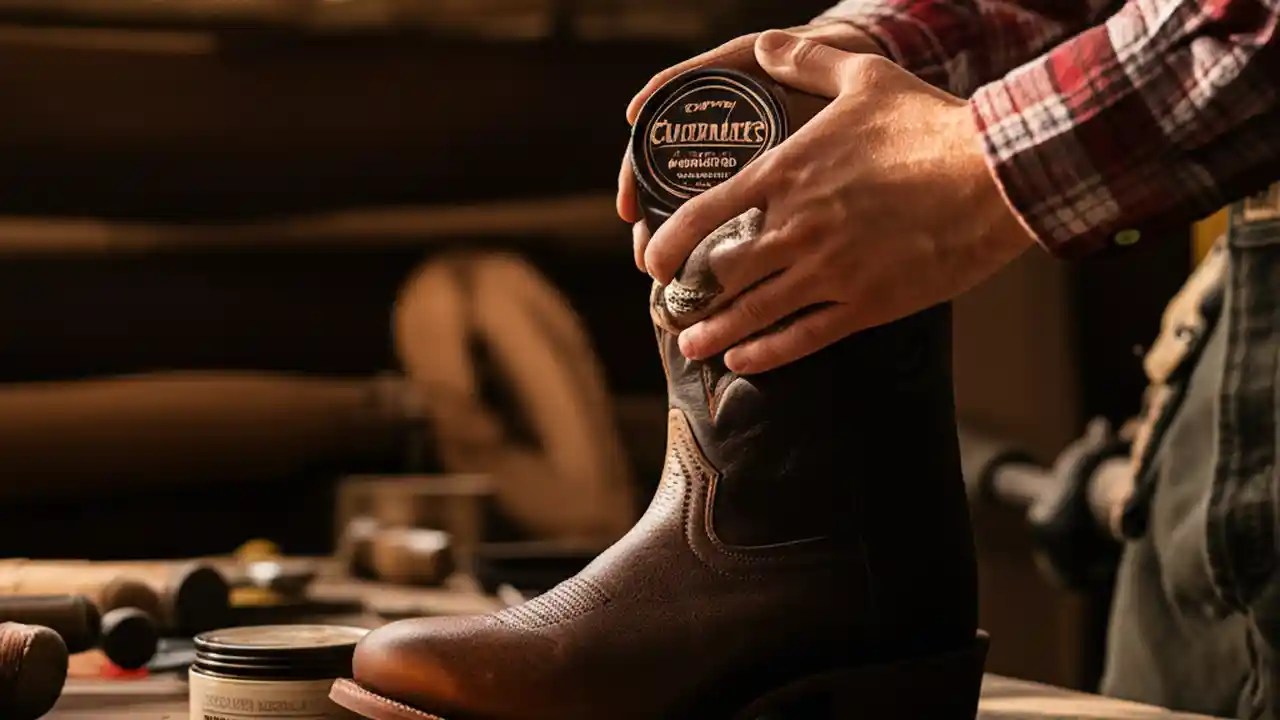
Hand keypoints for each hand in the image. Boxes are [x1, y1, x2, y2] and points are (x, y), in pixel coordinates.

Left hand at [646, 31, 1036, 374]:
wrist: (997, 173)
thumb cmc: (931, 125)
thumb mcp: (865, 76)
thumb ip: (808, 60)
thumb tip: (767, 45)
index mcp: (787, 173)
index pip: (703, 214)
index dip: (667, 244)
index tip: (652, 260)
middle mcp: (797, 226)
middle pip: (719, 273)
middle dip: (687, 296)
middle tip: (670, 308)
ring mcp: (830, 270)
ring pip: (752, 313)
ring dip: (713, 332)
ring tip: (691, 344)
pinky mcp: (867, 303)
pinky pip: (802, 338)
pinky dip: (765, 353)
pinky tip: (743, 359)